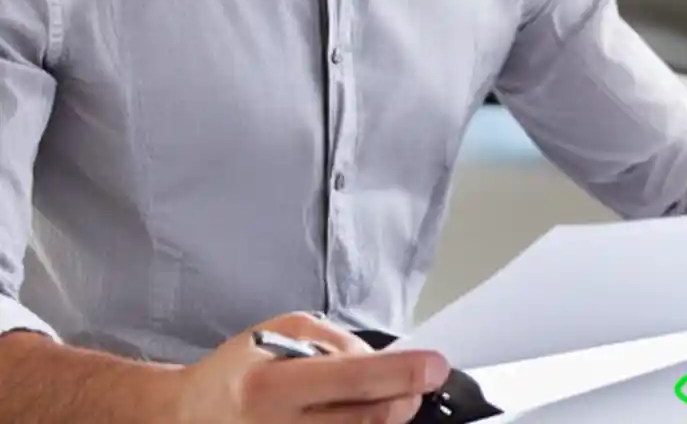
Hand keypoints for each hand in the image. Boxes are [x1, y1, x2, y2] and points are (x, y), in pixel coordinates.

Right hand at [173, 312, 448, 423]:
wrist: (188, 417)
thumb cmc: (239, 370)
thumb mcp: (281, 333)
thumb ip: (335, 345)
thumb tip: (387, 364)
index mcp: (271, 387)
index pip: (353, 379)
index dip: (402, 373)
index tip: (437, 366)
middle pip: (367, 421)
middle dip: (404, 398)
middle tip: (420, 381)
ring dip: (387, 417)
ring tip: (388, 397)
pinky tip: (360, 413)